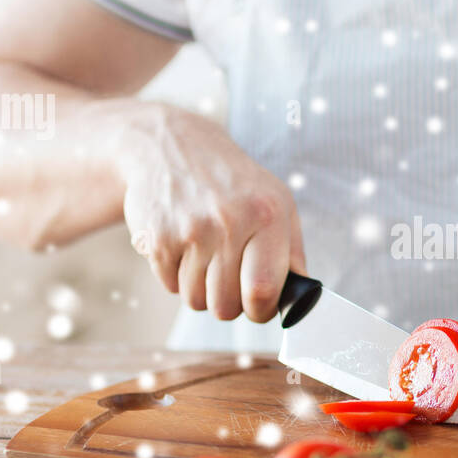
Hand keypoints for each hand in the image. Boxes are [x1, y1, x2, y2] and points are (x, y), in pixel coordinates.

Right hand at [115, 103, 305, 321]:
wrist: (171, 146)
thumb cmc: (233, 182)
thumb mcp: (277, 201)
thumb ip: (293, 252)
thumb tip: (300, 300)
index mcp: (268, 215)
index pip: (263, 291)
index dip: (261, 310)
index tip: (258, 305)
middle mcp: (230, 221)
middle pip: (226, 306)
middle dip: (228, 302)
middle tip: (228, 277)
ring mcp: (190, 230)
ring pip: (196, 300)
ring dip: (200, 288)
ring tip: (204, 254)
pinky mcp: (157, 238)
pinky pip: (170, 286)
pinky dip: (175, 275)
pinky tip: (182, 244)